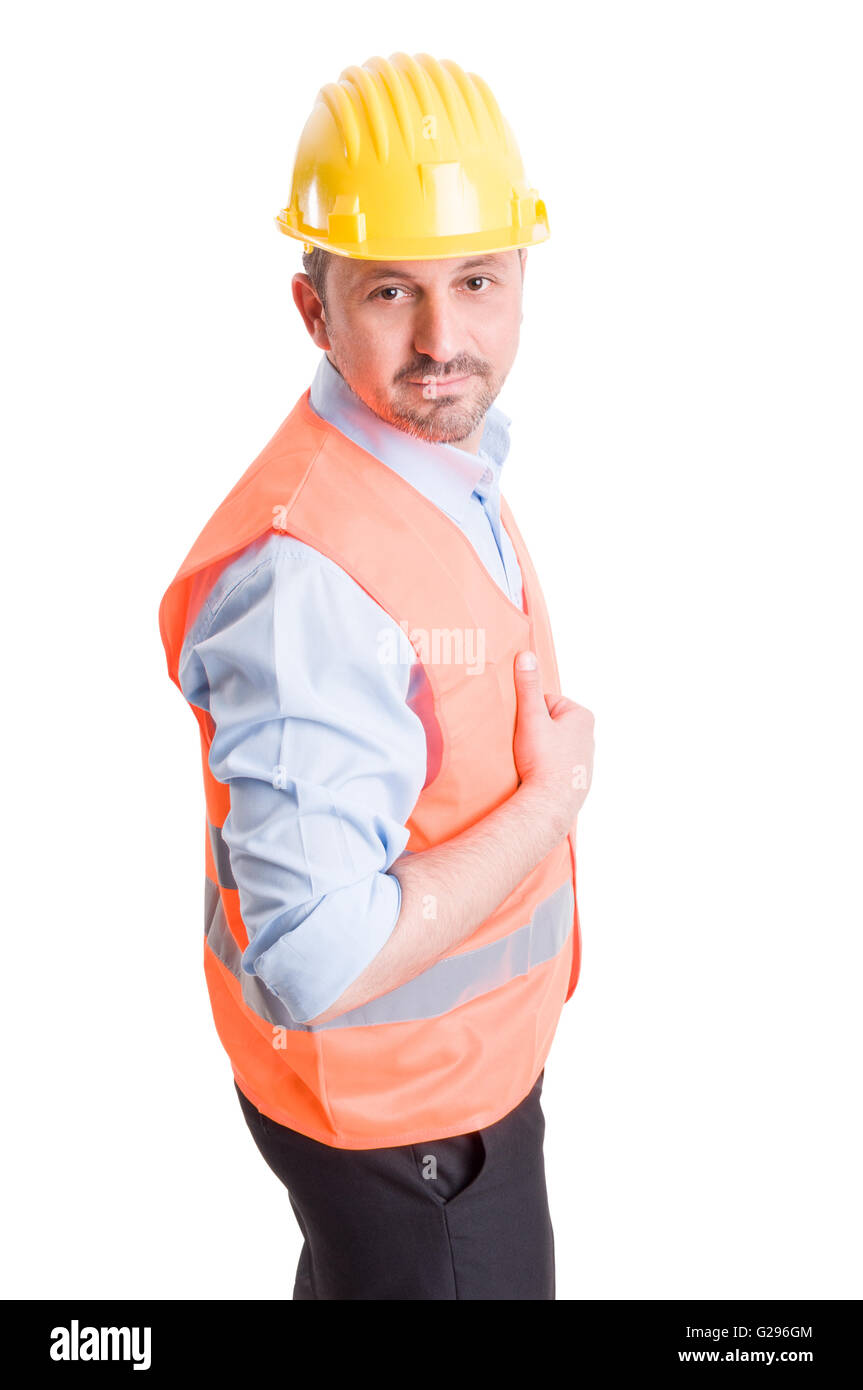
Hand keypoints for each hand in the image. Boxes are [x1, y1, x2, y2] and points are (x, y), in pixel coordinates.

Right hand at [512, 650, 594, 829]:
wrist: (551, 804)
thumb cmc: (543, 759)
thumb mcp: (531, 717)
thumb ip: (528, 687)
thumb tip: (526, 655)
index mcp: (582, 716)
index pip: (545, 703)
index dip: (529, 716)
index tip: (525, 731)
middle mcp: (588, 736)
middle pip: (549, 725)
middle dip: (535, 734)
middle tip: (526, 748)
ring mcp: (584, 760)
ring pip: (551, 746)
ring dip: (538, 752)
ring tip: (531, 764)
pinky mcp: (577, 779)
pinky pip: (555, 766)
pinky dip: (544, 769)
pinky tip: (537, 777)